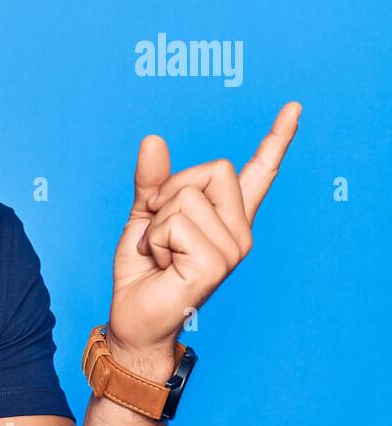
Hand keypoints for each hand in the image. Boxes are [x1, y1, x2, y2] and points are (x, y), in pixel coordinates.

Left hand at [107, 101, 301, 373]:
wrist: (133, 316)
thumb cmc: (144, 270)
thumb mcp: (145, 216)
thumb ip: (153, 180)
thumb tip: (154, 140)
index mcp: (227, 216)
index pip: (258, 172)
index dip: (276, 139)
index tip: (293, 108)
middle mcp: (239, 230)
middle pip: (212, 169)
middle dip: (171, 192)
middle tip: (160, 232)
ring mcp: (233, 248)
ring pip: (187, 197)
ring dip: (158, 222)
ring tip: (161, 253)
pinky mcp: (217, 264)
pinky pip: (175, 224)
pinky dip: (155, 240)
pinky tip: (163, 264)